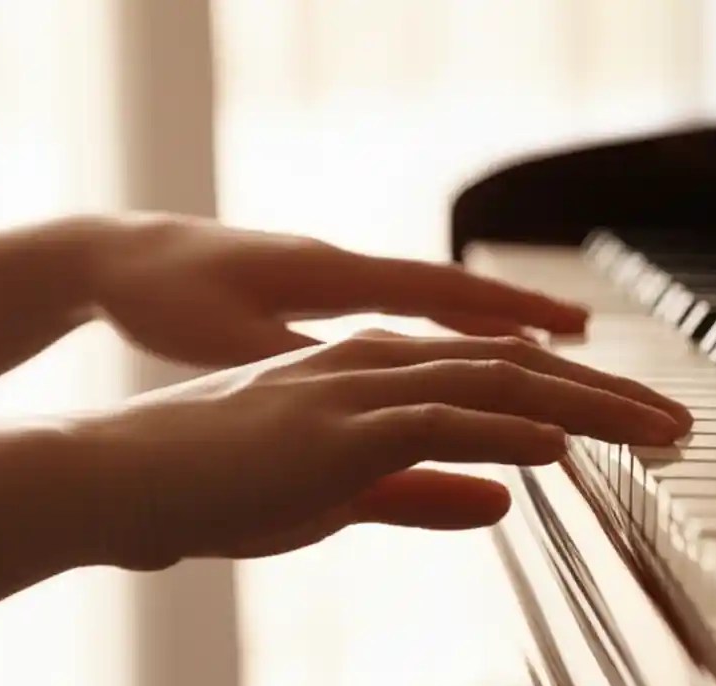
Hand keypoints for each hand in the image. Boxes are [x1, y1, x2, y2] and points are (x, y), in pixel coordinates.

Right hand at [62, 332, 691, 570]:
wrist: (123, 479)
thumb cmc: (222, 483)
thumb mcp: (345, 492)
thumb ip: (426, 491)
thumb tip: (504, 501)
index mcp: (383, 373)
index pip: (502, 374)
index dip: (578, 395)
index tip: (638, 421)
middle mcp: (382, 364)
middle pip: (519, 370)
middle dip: (607, 396)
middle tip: (677, 423)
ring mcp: (360, 389)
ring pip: (497, 386)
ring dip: (584, 407)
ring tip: (653, 431)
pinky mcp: (337, 428)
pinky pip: (439, 421)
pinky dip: (506, 430)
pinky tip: (559, 444)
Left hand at [87, 214, 589, 366]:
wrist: (120, 258)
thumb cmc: (166, 298)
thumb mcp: (230, 340)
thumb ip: (305, 365)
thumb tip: (377, 397)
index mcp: (336, 278)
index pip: (448, 292)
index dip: (516, 313)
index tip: (576, 333)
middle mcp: (352, 271)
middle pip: (463, 295)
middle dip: (530, 318)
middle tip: (595, 343)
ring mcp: (342, 280)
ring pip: (440, 304)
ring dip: (499, 324)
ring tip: (555, 350)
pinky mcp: (326, 295)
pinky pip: (410, 313)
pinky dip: (454, 330)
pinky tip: (471, 352)